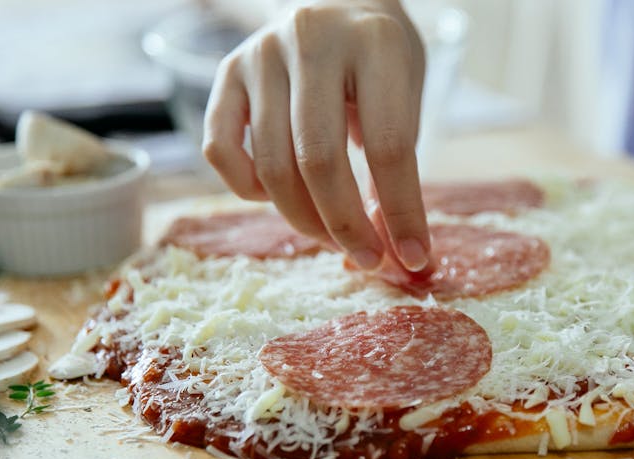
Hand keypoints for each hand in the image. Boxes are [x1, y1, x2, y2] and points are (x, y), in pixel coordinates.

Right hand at [203, 0, 429, 271]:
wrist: (337, 0)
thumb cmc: (381, 61)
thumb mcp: (406, 96)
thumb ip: (399, 167)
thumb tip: (396, 252)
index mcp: (376, 42)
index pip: (389, 146)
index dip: (402, 212)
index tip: (412, 256)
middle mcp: (312, 40)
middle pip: (320, 161)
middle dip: (346, 226)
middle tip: (368, 257)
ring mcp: (261, 55)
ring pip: (271, 166)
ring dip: (304, 220)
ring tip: (333, 237)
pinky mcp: (227, 72)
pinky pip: (221, 149)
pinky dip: (250, 189)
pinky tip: (279, 195)